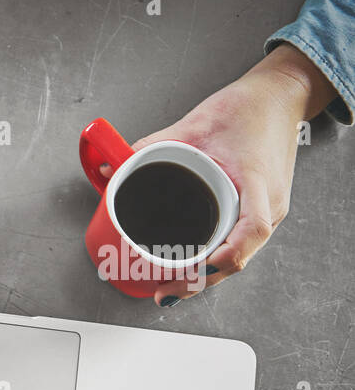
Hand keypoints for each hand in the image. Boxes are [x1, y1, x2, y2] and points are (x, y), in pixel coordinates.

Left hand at [127, 43, 335, 305]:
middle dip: (202, 280)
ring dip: (208, 276)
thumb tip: (111, 166)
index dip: (227, 254)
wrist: (279, 97)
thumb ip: (150, 145)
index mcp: (258, 181)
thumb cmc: (248, 108)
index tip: (198, 266)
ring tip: (172, 288)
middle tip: (165, 292)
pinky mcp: (263, 210)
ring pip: (241, 256)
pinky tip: (194, 270)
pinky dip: (217, 260)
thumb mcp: (195, 124)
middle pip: (241, 256)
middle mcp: (271, 202)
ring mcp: (270, 209)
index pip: (253, 228)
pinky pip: (241, 244)